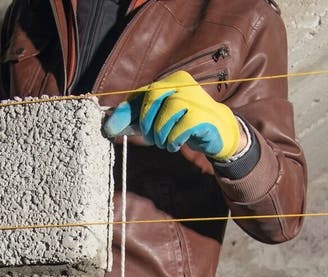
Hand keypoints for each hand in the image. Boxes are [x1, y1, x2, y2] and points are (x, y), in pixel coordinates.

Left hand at [103, 70, 242, 160]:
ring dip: (160, 135)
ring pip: (165, 114)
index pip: (142, 93)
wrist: (218, 133)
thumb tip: (109, 124)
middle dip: (145, 122)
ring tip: (166, 142)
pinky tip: (177, 143)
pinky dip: (173, 141)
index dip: (125, 112)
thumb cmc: (184, 125)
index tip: (110, 129)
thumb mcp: (158, 121)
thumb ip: (136, 120)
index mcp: (170, 81)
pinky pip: (179, 128)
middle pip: (152, 97)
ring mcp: (194, 97)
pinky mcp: (202, 115)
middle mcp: (182, 84)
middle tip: (151, 139)